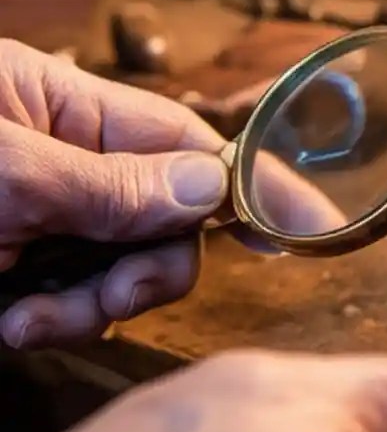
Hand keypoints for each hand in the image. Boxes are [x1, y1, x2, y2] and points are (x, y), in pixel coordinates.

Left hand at [0, 39, 229, 347]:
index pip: (181, 139)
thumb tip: (217, 186)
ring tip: (30, 323)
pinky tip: (14, 326)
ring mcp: (37, 217)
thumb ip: (110, 184)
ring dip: (91, 307)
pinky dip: (54, 322)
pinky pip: (70, 302)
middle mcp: (61, 159)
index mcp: (60, 105)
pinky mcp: (14, 270)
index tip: (310, 225)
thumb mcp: (4, 173)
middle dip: (152, 266)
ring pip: (119, 270)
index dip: (247, 182)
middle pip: (162, 218)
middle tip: (120, 296)